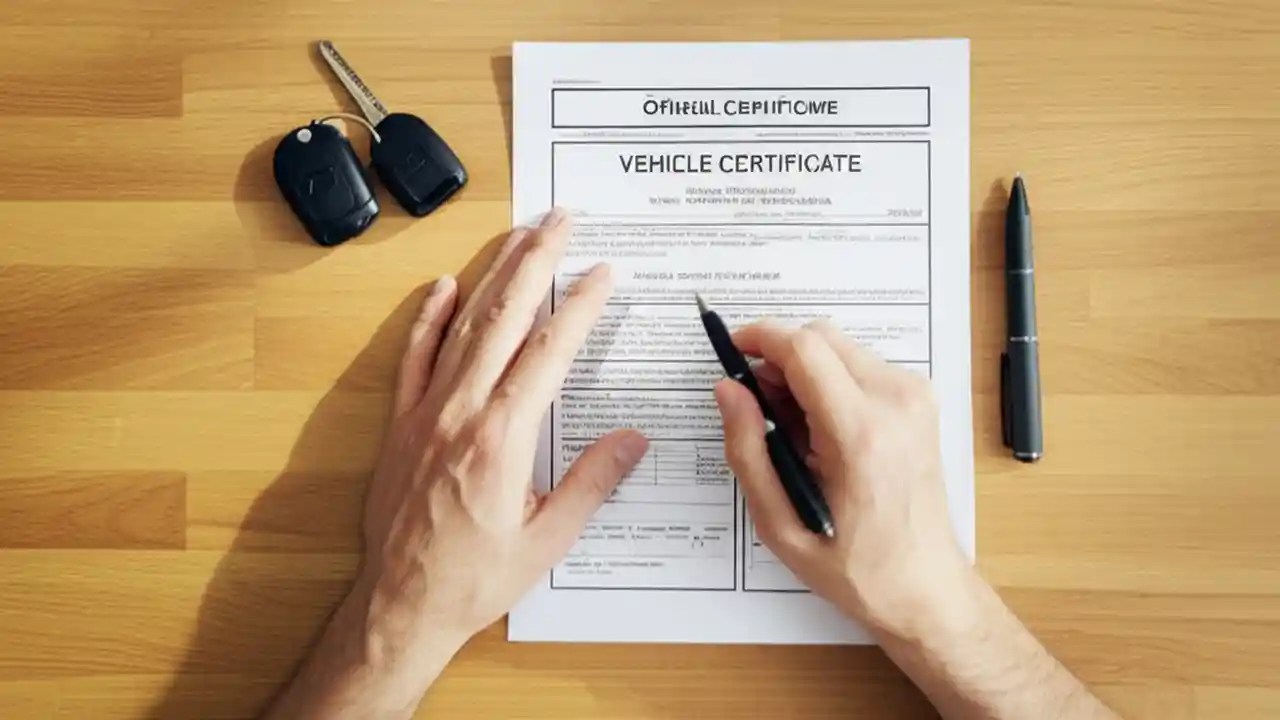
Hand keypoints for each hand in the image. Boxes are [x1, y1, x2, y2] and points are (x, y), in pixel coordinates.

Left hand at [267, 210, 648, 718]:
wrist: (398, 608)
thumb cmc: (473, 580)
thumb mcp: (547, 540)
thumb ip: (591, 482)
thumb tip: (634, 438)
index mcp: (502, 438)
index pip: (549, 352)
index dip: (580, 305)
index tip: (603, 273)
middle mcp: (461, 413)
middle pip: (504, 318)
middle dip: (536, 262)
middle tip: (560, 220)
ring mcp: (425, 414)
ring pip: (462, 327)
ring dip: (493, 275)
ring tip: (520, 237)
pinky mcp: (400, 425)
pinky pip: (414, 358)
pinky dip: (430, 319)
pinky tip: (445, 286)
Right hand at [713, 320, 972, 639]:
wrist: (925, 585)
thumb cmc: (855, 567)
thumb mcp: (780, 524)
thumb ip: (748, 450)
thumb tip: (728, 389)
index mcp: (860, 433)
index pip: (803, 349)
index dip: (759, 338)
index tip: (731, 350)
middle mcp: (895, 403)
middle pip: (821, 337)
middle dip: (779, 357)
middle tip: (758, 407)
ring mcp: (915, 398)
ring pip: (840, 348)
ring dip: (805, 372)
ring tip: (795, 432)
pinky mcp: (920, 401)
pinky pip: (861, 365)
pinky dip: (831, 382)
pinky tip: (823, 431)